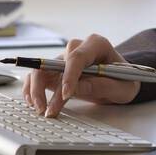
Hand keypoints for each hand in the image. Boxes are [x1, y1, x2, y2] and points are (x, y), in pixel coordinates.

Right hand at [22, 33, 140, 116]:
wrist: (120, 82)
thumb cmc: (123, 80)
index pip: (77, 56)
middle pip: (54, 62)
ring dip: (36, 89)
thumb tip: (76, 88)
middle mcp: (77, 49)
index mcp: (96, 45)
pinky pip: (38, 75)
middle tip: (47, 109)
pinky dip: (32, 88)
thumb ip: (102, 85)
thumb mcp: (123, 87)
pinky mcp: (56, 70)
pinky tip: (34, 103)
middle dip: (46, 86)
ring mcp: (64, 58)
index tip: (66, 94)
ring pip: (41, 69)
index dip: (69, 75)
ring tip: (40, 109)